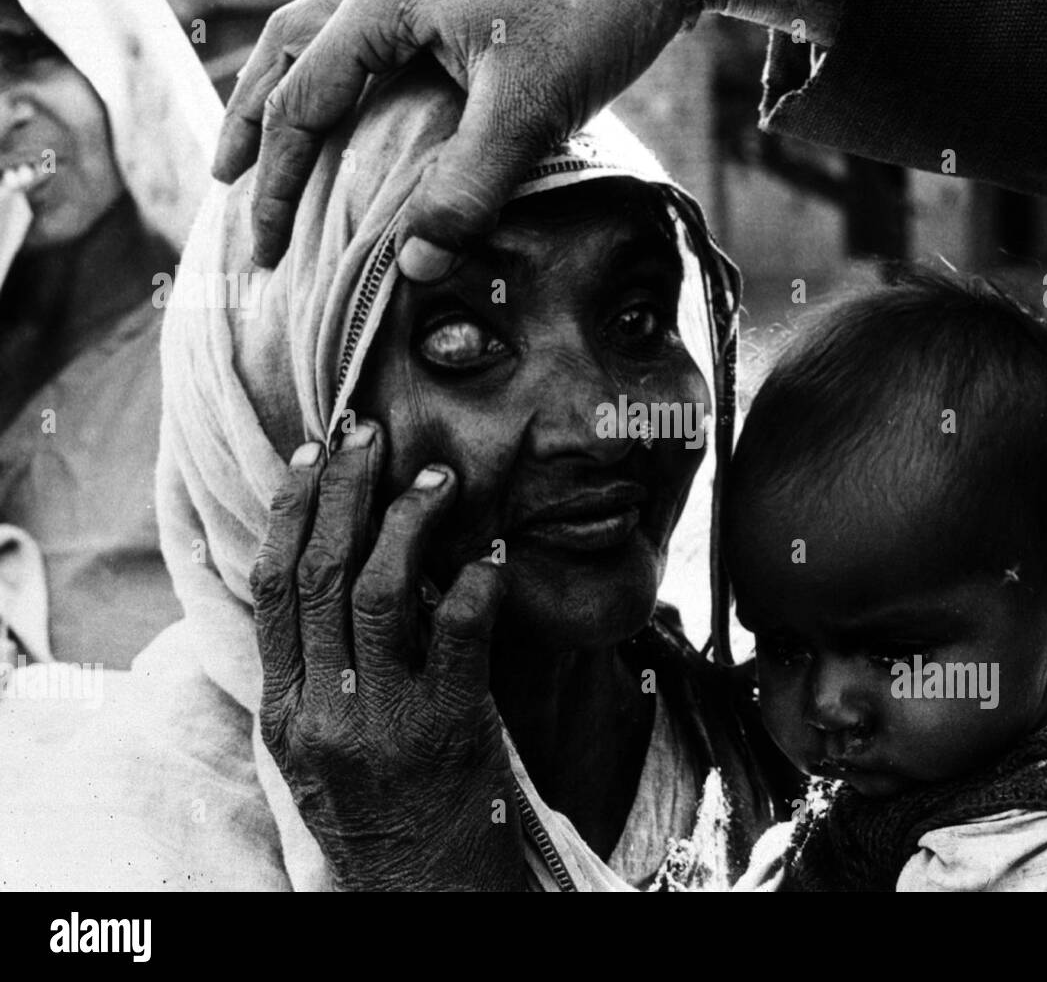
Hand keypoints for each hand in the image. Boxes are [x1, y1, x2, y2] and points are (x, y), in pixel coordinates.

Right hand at [212, 0, 840, 276]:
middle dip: (253, 120)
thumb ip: (468, 189)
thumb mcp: (528, 110)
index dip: (279, 181)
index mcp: (384, 3)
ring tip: (271, 135)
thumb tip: (411, 264)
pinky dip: (342, 68)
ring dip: (288, 84)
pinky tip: (361, 95)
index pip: (303, 103)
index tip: (267, 246)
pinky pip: (368, 27)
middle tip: (228, 180)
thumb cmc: (594, 9)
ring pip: (322, 30)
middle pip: (287, 49)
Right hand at [250, 420, 527, 890]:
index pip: (271, 588)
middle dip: (342, 491)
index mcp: (283, 711)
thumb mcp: (318, 753)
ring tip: (437, 477)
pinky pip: (459, 634)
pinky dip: (475, 582)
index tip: (309, 455)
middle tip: (367, 433)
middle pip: (319, 573)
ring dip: (407, 522)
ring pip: (379, 591)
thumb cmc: (377, 816)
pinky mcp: (448, 729)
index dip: (288, 510)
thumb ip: (315, 676)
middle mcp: (321, 710)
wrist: (423, 896)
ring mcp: (382, 720)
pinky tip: (492, 553)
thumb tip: (333, 576)